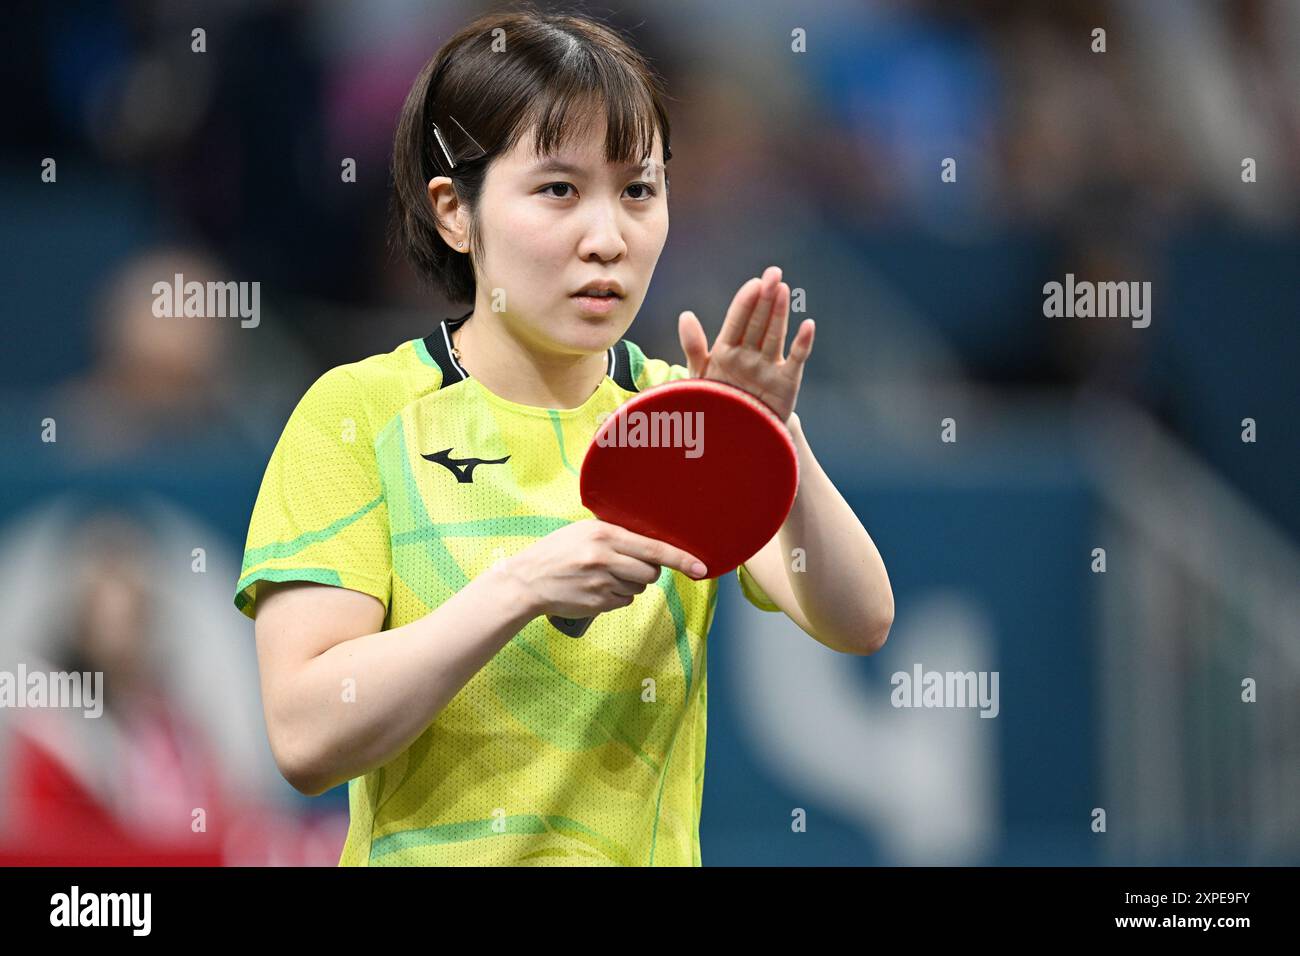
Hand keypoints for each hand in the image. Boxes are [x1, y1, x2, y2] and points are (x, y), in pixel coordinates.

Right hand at [504, 519, 708, 619]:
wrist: (526, 580)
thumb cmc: (557, 552)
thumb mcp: (584, 531)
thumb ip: (616, 535)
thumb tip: (651, 545)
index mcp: (604, 534)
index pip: (653, 548)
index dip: (681, 559)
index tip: (700, 568)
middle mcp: (604, 558)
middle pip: (651, 572)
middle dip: (647, 572)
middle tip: (626, 567)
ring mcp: (600, 583)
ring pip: (638, 588)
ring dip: (629, 584)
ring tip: (603, 576)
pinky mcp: (597, 603)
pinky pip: (623, 601)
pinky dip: (616, 597)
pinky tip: (596, 588)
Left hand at [677, 265, 813, 424]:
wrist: (737, 439)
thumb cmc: (717, 404)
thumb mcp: (701, 377)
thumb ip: (695, 348)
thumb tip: (686, 315)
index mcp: (727, 350)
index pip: (736, 321)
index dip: (745, 302)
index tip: (753, 284)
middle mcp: (750, 355)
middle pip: (758, 322)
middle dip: (765, 298)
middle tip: (773, 272)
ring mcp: (769, 367)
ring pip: (775, 336)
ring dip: (779, 314)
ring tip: (783, 290)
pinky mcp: (786, 382)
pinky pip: (796, 360)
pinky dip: (802, 344)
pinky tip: (808, 325)